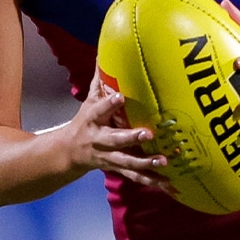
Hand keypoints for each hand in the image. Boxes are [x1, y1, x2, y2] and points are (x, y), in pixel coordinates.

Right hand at [63, 67, 169, 190]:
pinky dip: (153, 181)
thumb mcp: (88, 101)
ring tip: (164, 162)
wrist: (69, 153)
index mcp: (93, 120)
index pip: (99, 109)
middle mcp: (100, 140)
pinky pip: (136, 176)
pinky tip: (170, 185)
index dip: (108, 103)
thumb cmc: (85, 122)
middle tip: (148, 135)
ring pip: (128, 162)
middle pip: (116, 139)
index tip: (119, 97)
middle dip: (131, 138)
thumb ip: (99, 81)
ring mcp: (109, 157)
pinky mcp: (118, 168)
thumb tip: (104, 53)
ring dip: (146, 164)